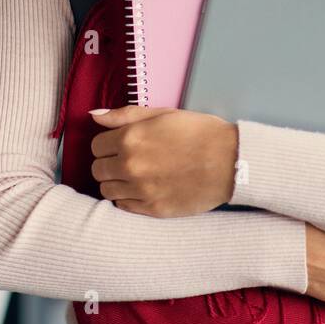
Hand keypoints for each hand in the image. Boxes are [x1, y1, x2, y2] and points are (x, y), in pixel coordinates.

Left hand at [90, 106, 238, 217]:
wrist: (230, 161)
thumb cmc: (199, 132)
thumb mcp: (162, 113)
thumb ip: (124, 115)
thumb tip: (94, 116)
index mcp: (130, 139)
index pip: (96, 145)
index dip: (108, 143)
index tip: (120, 143)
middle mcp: (130, 166)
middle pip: (97, 169)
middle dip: (109, 162)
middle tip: (128, 159)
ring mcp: (140, 191)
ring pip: (107, 191)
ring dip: (115, 182)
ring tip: (134, 175)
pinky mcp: (152, 210)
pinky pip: (123, 207)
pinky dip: (127, 198)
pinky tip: (142, 189)